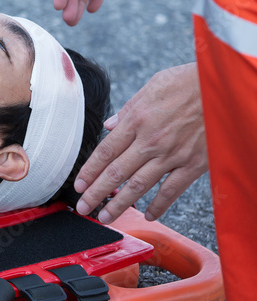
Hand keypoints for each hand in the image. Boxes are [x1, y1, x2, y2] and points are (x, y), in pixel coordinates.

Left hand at [73, 63, 206, 223]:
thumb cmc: (187, 82)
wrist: (222, 87)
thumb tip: (110, 125)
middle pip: (116, 173)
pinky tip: (148, 216)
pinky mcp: (193, 164)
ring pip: (139, 185)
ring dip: (120, 204)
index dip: (89, 171)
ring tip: (106, 218)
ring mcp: (172, 154)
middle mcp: (150, 141)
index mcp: (137, 120)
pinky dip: (159, 205)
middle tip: (83, 208)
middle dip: (96, 193)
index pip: (105, 152)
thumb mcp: (152, 86)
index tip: (78, 185)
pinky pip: (172, 190)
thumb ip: (129, 109)